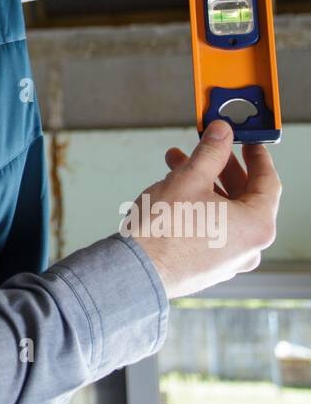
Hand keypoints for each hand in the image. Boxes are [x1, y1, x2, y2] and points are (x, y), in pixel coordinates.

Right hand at [121, 118, 281, 299]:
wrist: (134, 270)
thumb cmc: (164, 232)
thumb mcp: (190, 178)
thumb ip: (211, 151)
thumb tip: (222, 133)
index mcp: (257, 226)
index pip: (268, 182)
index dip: (257, 156)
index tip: (248, 142)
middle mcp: (249, 247)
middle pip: (245, 197)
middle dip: (222, 168)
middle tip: (210, 148)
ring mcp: (229, 259)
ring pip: (225, 211)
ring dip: (205, 184)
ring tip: (179, 164)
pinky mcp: (208, 266)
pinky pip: (213, 228)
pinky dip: (201, 206)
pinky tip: (177, 191)